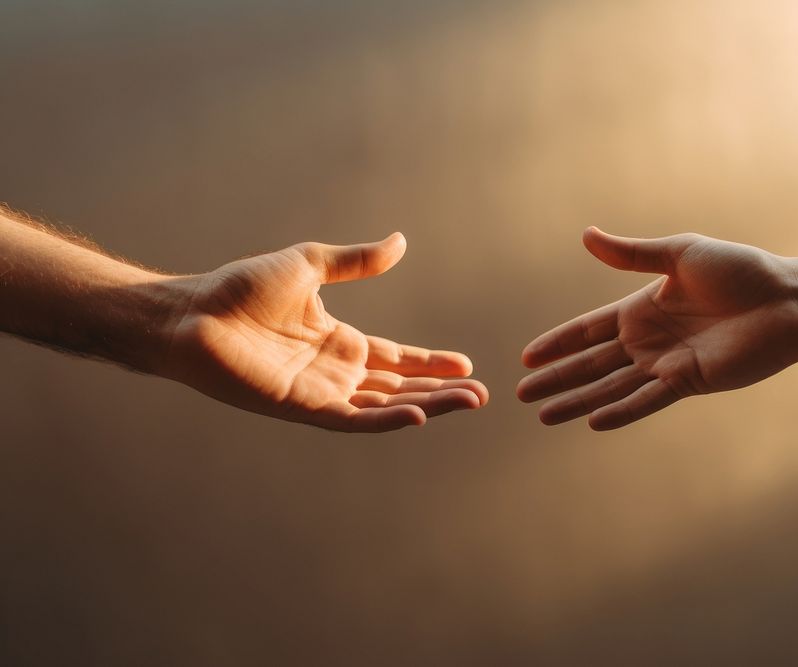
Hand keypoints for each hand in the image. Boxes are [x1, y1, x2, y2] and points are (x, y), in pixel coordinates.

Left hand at [162, 233, 487, 431]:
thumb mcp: (311, 264)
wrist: (194, 312)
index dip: (431, 363)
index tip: (466, 364)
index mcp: (340, 341)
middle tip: (482, 394)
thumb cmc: (241, 288)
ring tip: (467, 402)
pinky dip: (385, 420)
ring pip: (386, 406)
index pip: (397, 358)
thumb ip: (358, 262)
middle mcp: (336, 372)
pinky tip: (418, 415)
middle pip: (400, 386)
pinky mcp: (303, 408)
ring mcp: (322, 392)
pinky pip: (352, 419)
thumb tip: (400, 242)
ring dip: (427, 406)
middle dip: (441, 391)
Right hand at [517, 227, 797, 429]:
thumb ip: (632, 255)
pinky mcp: (689, 382)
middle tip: (522, 394)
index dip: (558, 344)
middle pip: (591, 364)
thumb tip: (586, 236)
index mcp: (641, 308)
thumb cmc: (740, 271)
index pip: (588, 331)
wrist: (787, 299)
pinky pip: (647, 400)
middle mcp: (648, 340)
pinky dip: (621, 411)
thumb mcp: (679, 253)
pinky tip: (593, 422)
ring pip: (611, 387)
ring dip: (578, 400)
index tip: (527, 358)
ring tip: (545, 415)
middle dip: (557, 379)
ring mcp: (666, 364)